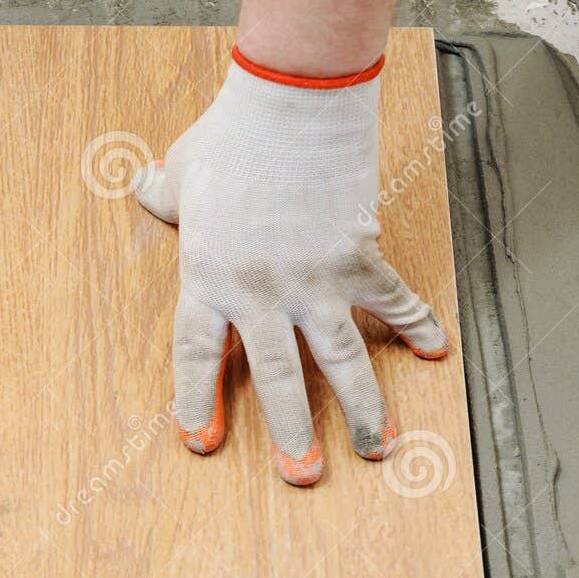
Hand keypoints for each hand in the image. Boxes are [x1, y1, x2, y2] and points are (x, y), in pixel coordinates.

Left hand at [133, 48, 448, 486]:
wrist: (292, 101)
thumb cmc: (231, 136)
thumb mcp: (180, 169)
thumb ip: (162, 193)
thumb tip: (140, 186)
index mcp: (207, 278)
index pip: (197, 355)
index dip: (199, 401)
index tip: (202, 442)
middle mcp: (259, 291)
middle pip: (275, 376)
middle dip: (290, 431)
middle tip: (302, 476)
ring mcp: (312, 278)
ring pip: (339, 359)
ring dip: (362, 407)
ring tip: (379, 450)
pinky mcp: (356, 255)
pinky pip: (391, 300)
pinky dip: (417, 325)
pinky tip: (438, 352)